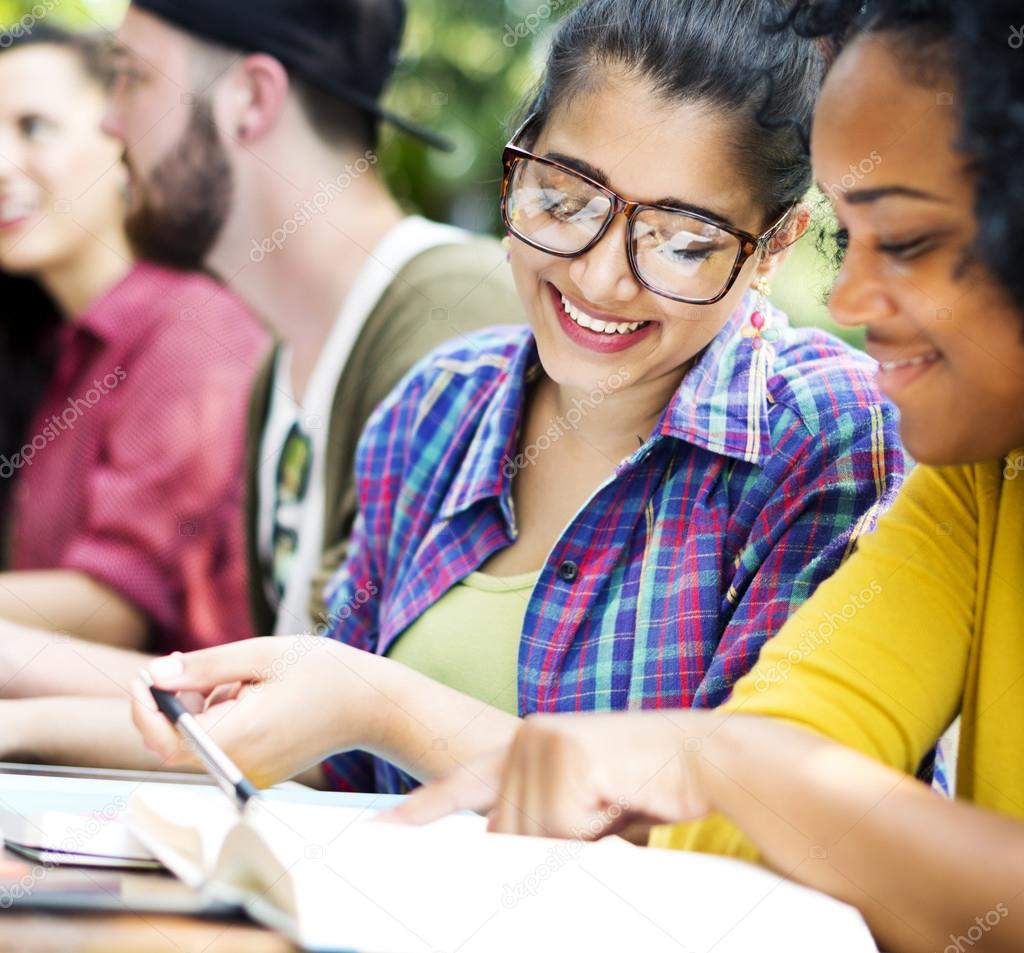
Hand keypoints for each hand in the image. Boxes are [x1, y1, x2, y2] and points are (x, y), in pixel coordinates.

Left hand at [130, 636, 391, 786]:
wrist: (373, 705)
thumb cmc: (324, 672)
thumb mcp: (262, 654)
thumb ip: (204, 667)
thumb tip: (154, 675)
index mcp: (241, 735)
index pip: (167, 741)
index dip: (145, 711)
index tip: (144, 678)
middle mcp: (243, 764)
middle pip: (181, 741)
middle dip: (182, 701)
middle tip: (204, 665)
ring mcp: (253, 773)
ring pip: (203, 740)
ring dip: (209, 706)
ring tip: (251, 679)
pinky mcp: (262, 771)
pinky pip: (225, 746)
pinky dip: (227, 718)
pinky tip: (260, 696)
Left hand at [385, 711, 712, 838]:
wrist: (700, 755)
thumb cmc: (643, 785)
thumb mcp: (580, 806)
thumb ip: (541, 820)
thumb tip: (503, 850)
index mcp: (525, 744)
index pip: (463, 784)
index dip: (424, 810)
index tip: (381, 832)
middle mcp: (526, 737)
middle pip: (505, 828)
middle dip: (547, 844)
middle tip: (597, 821)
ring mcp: (545, 742)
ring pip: (532, 832)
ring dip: (576, 839)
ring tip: (614, 804)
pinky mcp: (568, 753)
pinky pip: (562, 825)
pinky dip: (593, 828)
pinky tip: (619, 797)